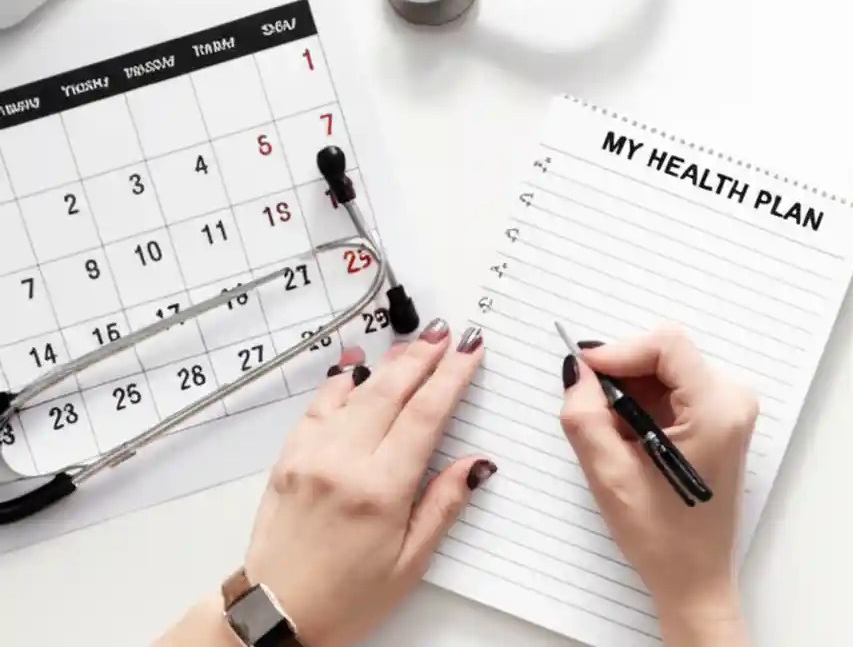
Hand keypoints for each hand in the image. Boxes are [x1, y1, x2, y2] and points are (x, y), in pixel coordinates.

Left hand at [210, 323, 490, 646]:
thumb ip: (443, 505)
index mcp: (379, 490)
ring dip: (389, 364)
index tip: (470, 351)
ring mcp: (310, 456)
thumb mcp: (410, 562)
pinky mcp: (288, 459)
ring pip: (355, 392)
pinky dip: (341, 383)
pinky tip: (357, 371)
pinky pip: (318, 407)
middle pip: (391, 391)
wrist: (275, 618)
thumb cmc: (344, 599)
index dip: (452, 376)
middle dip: (424, 356)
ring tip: (415, 344)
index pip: (426, 415)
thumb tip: (476, 464)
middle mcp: (342, 464)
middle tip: (447, 333)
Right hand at [560, 327, 756, 645]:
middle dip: (623, 375)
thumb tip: (576, 370)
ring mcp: (732, 408)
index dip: (619, 350)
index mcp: (717, 409)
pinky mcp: (722, 419)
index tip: (585, 372)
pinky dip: (646, 404)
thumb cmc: (661, 537)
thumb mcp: (610, 475)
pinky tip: (632, 440)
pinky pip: (675, 389)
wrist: (696, 578)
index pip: (666, 344)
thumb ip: (585, 415)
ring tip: (615, 436)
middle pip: (666, 354)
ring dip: (632, 392)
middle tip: (593, 411)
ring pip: (667, 370)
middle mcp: (733, 400)